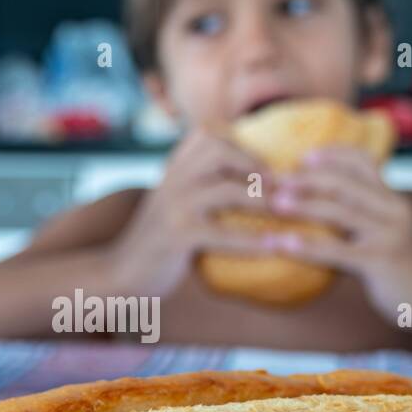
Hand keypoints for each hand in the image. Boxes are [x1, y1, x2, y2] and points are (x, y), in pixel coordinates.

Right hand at [103, 124, 282, 297]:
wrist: (120, 276)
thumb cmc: (158, 245)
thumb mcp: (176, 207)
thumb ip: (202, 190)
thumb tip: (251, 186)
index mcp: (172, 170)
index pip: (210, 135)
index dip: (244, 146)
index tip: (269, 167)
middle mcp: (171, 180)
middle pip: (220, 151)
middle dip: (257, 167)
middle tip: (285, 187)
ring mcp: (172, 207)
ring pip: (227, 190)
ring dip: (264, 202)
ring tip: (291, 214)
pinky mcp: (176, 236)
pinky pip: (221, 234)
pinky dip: (252, 241)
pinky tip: (275, 248)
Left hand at [265, 146, 411, 326]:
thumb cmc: (404, 270)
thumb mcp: (387, 235)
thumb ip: (362, 219)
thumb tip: (321, 211)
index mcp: (394, 200)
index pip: (363, 163)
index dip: (332, 156)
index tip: (302, 156)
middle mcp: (394, 210)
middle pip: (344, 183)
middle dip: (306, 178)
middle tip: (271, 179)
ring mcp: (389, 234)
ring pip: (339, 211)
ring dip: (303, 204)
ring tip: (273, 203)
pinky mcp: (381, 261)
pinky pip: (337, 250)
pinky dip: (307, 246)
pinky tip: (282, 244)